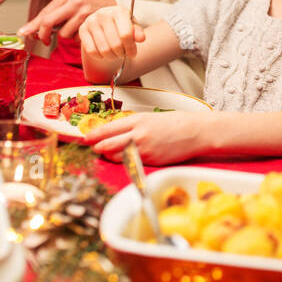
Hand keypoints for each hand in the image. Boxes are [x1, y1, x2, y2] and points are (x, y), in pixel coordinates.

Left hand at [16, 0, 114, 44]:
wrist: (114, 10)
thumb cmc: (89, 8)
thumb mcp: (70, 6)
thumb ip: (52, 15)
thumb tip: (28, 30)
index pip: (44, 13)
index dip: (33, 26)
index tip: (24, 34)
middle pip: (49, 22)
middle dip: (43, 35)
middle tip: (44, 41)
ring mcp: (84, 9)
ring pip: (63, 33)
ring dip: (66, 37)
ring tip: (74, 30)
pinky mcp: (91, 21)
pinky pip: (76, 37)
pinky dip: (77, 38)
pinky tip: (83, 31)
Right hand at [78, 5, 146, 60]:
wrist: (105, 22)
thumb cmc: (121, 24)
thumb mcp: (132, 26)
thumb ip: (137, 32)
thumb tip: (141, 38)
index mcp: (119, 11)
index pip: (126, 35)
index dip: (131, 48)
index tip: (133, 53)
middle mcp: (103, 14)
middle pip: (115, 44)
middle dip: (122, 53)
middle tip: (123, 54)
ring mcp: (91, 21)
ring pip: (104, 49)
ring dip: (112, 56)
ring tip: (115, 54)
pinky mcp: (82, 30)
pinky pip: (91, 51)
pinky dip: (100, 56)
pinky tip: (104, 53)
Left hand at [88, 111, 208, 165]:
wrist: (196, 132)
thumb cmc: (176, 123)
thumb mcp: (150, 118)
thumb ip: (132, 125)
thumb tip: (114, 131)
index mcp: (137, 120)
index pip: (108, 129)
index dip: (94, 135)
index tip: (85, 138)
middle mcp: (138, 135)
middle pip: (107, 144)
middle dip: (97, 147)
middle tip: (92, 148)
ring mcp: (143, 149)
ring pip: (116, 156)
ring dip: (109, 156)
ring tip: (108, 153)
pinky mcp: (150, 161)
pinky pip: (130, 164)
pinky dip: (124, 162)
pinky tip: (124, 159)